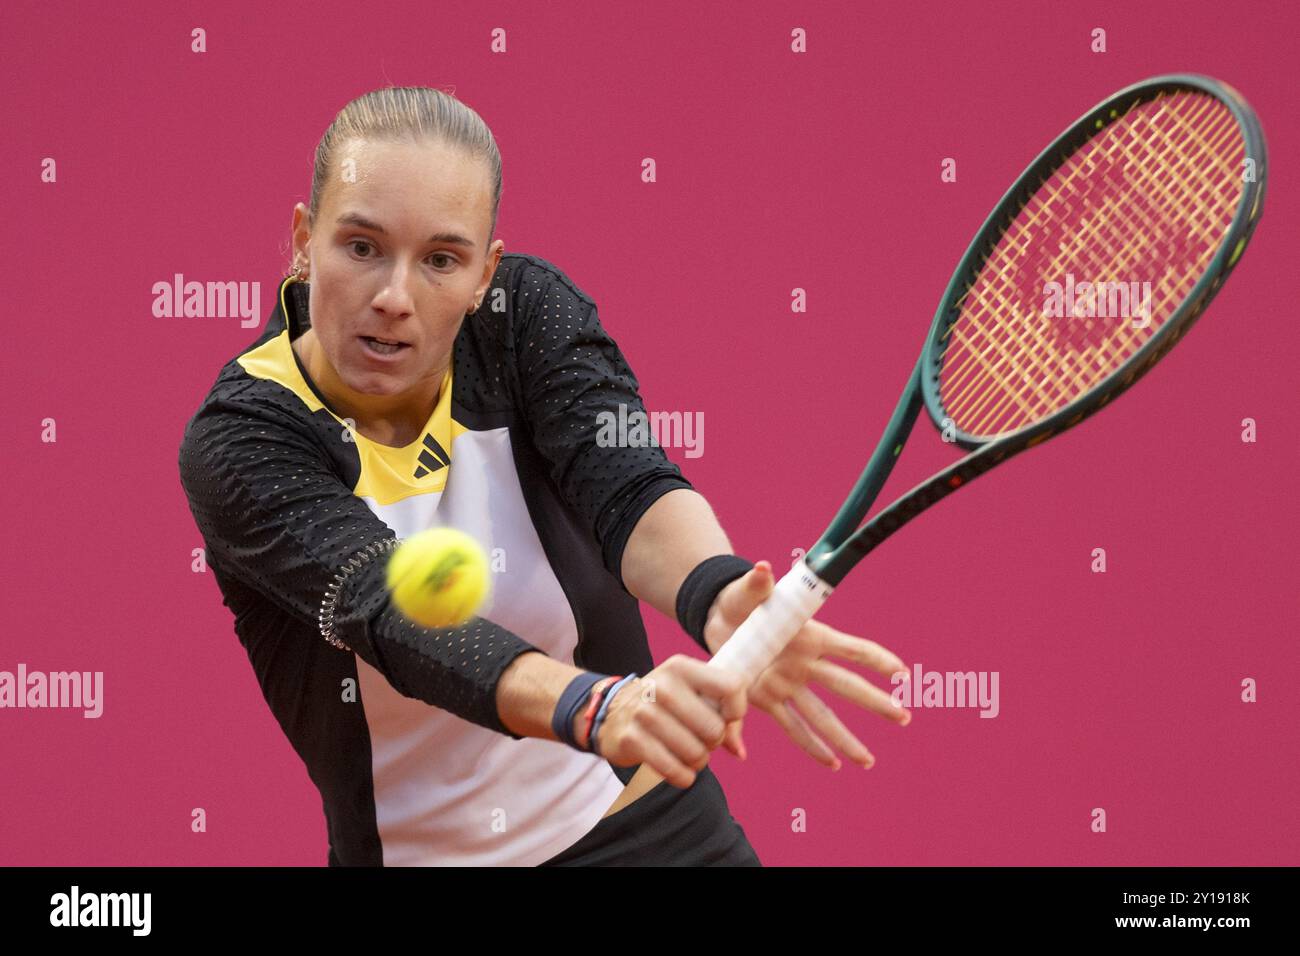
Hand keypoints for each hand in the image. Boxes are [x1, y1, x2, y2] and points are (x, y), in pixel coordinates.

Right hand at [591, 655, 747, 788]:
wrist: (613, 713)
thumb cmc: (667, 705)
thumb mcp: (693, 696)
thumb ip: (725, 718)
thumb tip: (740, 753)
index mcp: (681, 667)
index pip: (731, 686)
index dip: (737, 710)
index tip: (726, 718)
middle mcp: (662, 685)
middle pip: (715, 728)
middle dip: (714, 742)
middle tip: (701, 739)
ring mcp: (644, 711)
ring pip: (696, 753)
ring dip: (698, 762)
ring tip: (689, 754)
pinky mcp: (632, 738)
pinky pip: (673, 769)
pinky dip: (683, 777)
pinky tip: (681, 773)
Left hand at [702, 560, 910, 770]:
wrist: (716, 619)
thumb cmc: (740, 599)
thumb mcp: (748, 591)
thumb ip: (757, 584)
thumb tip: (762, 569)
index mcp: (808, 635)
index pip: (850, 649)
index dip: (877, 660)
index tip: (903, 674)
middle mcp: (804, 663)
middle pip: (846, 687)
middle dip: (875, 703)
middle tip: (904, 718)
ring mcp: (788, 684)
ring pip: (822, 717)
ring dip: (845, 739)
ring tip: (868, 761)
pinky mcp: (766, 699)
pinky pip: (791, 727)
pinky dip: (807, 746)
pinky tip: (832, 764)